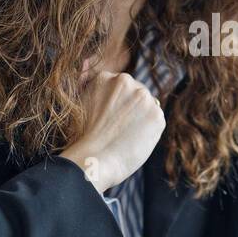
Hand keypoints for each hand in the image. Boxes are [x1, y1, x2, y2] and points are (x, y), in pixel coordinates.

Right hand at [60, 61, 164, 193]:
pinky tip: (134, 141)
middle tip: (118, 128)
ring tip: (124, 136)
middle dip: (131, 109)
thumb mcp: (81, 105)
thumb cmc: (82, 139)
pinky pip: (156, 121)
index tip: (111, 118)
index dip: (117, 105)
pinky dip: (149, 131)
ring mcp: (143, 96)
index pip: (120, 87)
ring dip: (141, 118)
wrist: (93, 159)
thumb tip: (95, 78)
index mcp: (105, 77)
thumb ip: (93, 91)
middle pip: (136, 93)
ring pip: (148, 106)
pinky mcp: (157, 114)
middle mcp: (126, 81)